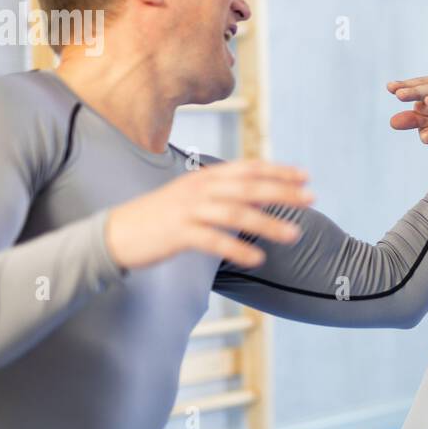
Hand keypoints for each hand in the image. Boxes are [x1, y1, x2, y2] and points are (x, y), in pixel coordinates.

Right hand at [105, 159, 313, 270]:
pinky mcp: (177, 233)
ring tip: (294, 235)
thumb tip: (259, 194)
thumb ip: (223, 193)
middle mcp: (199, 189)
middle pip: (248, 187)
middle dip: (283, 191)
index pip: (248, 168)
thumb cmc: (160, 217)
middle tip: (312, 199)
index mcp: (204, 177)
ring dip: (268, 223)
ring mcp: (188, 210)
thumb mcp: (192, 197)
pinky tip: (257, 260)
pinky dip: (237, 249)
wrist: (116, 234)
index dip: (279, 170)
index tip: (306, 176)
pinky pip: (212, 240)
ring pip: (235, 213)